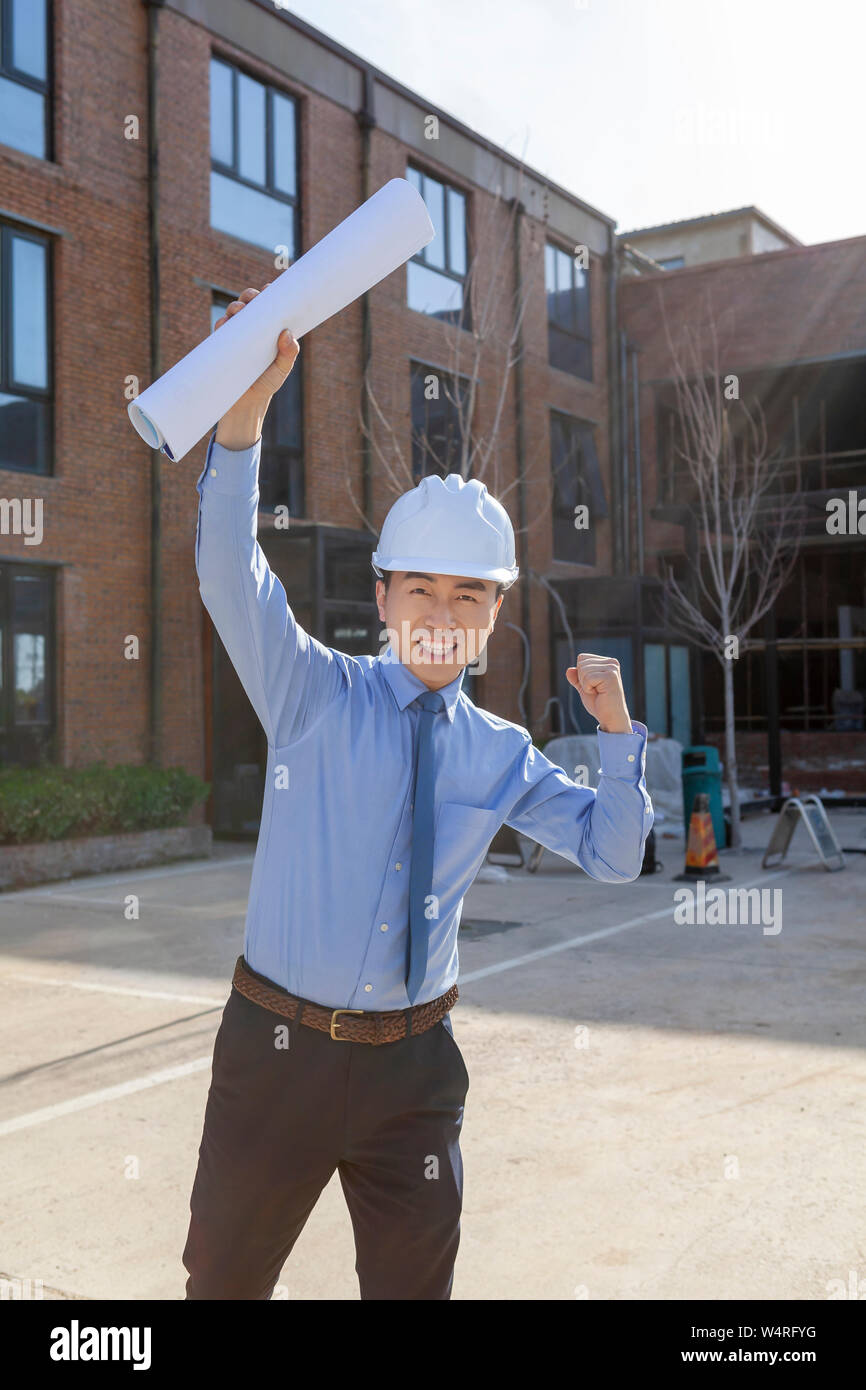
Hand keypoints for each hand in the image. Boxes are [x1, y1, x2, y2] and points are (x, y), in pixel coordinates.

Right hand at [215, 285, 298, 448]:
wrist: (245, 404)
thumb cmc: (267, 384)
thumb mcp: (282, 370)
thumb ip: (289, 354)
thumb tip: (287, 333)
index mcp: (268, 329)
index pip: (270, 306)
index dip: (270, 294)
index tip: (271, 289)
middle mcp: (252, 328)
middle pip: (250, 303)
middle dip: (251, 296)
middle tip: (254, 298)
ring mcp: (236, 335)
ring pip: (233, 312)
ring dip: (236, 306)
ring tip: (239, 311)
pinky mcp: (222, 344)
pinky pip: (220, 329)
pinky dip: (222, 323)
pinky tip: (226, 323)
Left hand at [566, 653, 632, 732]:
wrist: (610, 718)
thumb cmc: (599, 703)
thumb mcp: (584, 688)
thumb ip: (576, 678)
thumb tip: (569, 670)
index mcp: (607, 662)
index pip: (582, 658)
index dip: (580, 674)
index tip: (592, 685)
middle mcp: (612, 663)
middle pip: (582, 663)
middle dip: (582, 679)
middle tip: (595, 690)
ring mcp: (612, 668)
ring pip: (583, 669)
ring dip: (585, 684)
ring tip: (598, 692)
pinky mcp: (611, 676)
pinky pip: (588, 677)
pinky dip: (588, 688)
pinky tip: (599, 693)